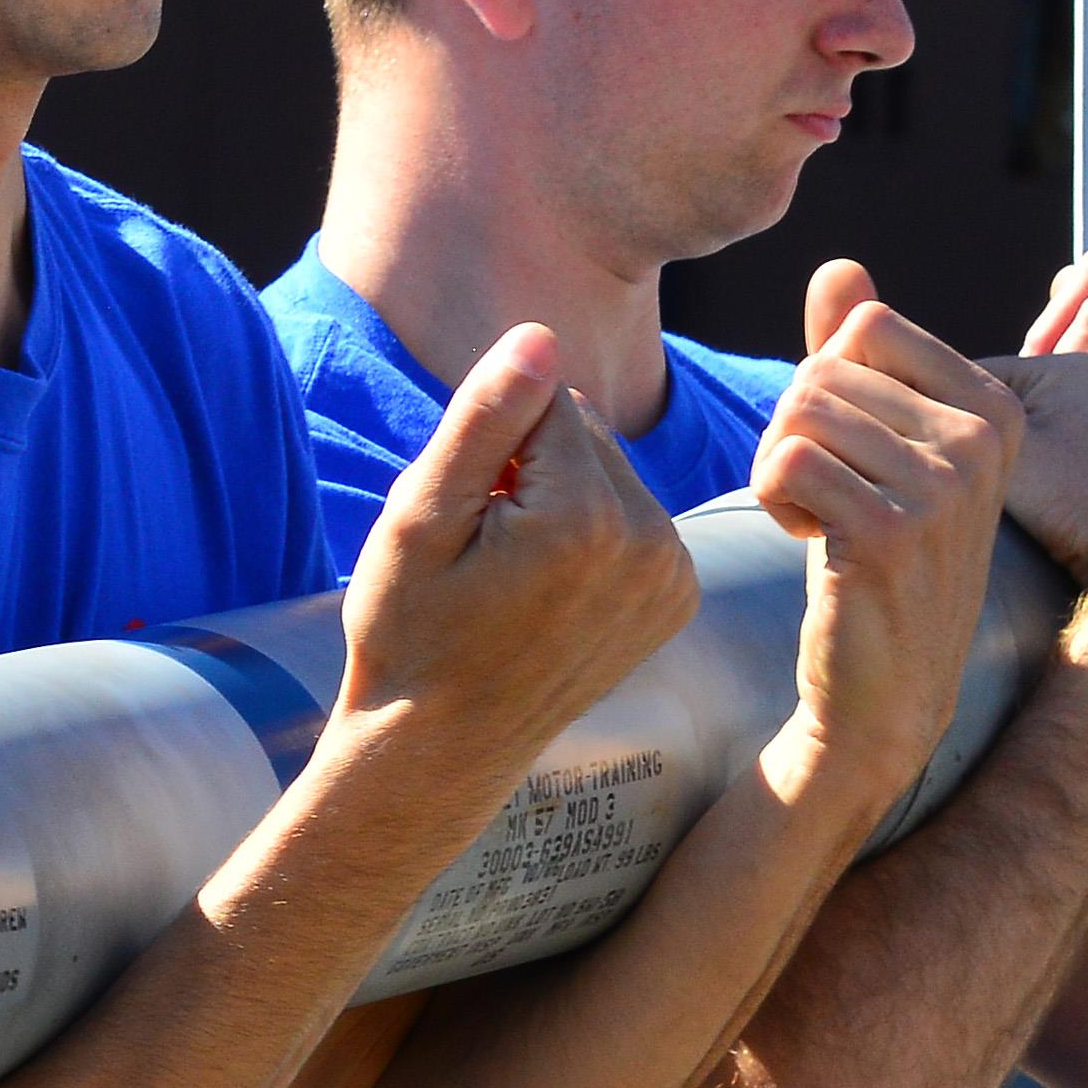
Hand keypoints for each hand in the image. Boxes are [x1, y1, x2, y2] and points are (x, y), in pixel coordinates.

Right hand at [328, 323, 702, 772]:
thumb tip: (540, 336)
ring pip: (612, 471)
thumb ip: (484, 419)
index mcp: (586, 517)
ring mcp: (671, 576)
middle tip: (483, 549)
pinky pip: (634, 518)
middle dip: (532, 464)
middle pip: (587, 431)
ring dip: (562, 497)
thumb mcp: (420, 519)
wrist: (440, 750)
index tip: (465, 517)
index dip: (491, 442)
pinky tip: (550, 589)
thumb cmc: (411, 630)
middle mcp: (649, 542)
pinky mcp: (676, 598)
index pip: (547, 397)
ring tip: (513, 573)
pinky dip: (593, 534)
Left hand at [750, 261, 1015, 808]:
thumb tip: (838, 267)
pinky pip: (787, 461)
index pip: (867, 322)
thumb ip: (856, 357)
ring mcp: (945, 485)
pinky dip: (773, 498)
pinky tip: (805, 541)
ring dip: (779, 464)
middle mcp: (983, 438)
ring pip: (801, 410)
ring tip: (815, 517)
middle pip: (825, 367)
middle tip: (819, 492)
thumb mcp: (876, 450)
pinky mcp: (893, 532)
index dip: (826, 378)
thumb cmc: (875, 562)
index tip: (846, 447)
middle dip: (793, 427)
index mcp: (994, 405)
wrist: (886, 691)